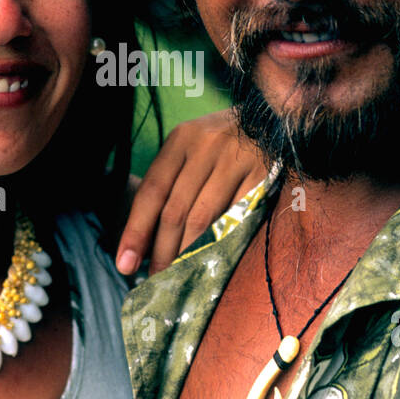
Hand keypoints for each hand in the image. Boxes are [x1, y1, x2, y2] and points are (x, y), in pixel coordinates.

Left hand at [116, 110, 267, 275]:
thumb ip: (171, 182)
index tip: (124, 263)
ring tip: (178, 275)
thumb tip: (144, 239)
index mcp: (181, 139)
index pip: (151, 191)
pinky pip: (235, 218)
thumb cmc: (224, 143)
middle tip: (154, 279)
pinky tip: (211, 259)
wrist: (275, 119)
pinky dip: (220, 243)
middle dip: (160, 251)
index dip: (135, 231)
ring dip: (187, 254)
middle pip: (175, 210)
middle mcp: (206, 145)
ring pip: (203, 219)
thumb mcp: (193, 147)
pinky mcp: (262, 175)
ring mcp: (236, 159)